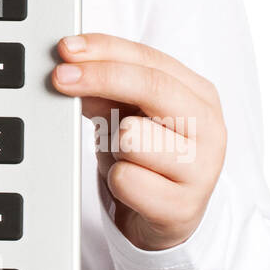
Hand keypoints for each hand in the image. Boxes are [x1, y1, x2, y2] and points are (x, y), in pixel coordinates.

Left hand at [51, 33, 226, 250]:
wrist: (168, 220)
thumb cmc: (149, 158)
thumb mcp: (126, 115)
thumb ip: (105, 90)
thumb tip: (73, 70)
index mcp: (198, 94)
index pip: (149, 59)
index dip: (104, 50)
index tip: (66, 49)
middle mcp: (209, 127)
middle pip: (150, 86)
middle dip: (98, 78)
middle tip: (60, 78)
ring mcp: (201, 169)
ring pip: (131, 135)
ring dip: (111, 145)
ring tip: (122, 157)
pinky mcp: (183, 207)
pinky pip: (125, 179)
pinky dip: (115, 181)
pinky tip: (129, 186)